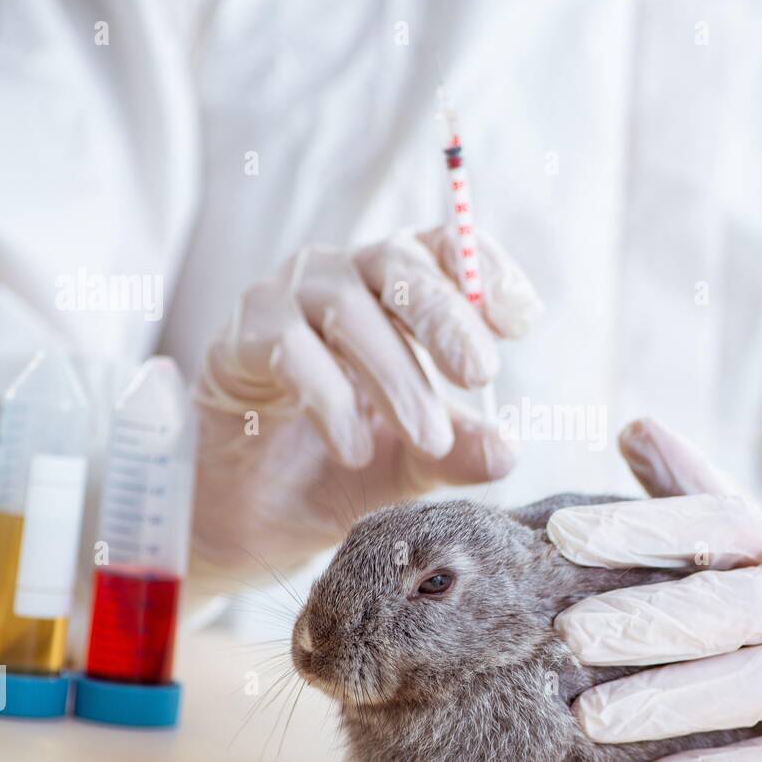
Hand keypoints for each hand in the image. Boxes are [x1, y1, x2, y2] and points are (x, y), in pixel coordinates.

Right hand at [193, 226, 541, 570]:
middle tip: (481, 373)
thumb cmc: (344, 463)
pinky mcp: (240, 338)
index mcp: (395, 290)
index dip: (485, 271)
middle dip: (445, 317)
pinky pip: (287, 347)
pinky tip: (355, 450)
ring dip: (395, 375)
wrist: (257, 513)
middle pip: (397, 264)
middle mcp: (342, 278)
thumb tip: (509, 449)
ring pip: (346, 307)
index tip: (521, 320)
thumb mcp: (417, 462)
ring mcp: (285, 300)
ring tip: (429, 440)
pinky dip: (330, 399)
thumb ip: (461, 450)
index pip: (444, 248)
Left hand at [547, 491, 761, 761]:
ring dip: (670, 701)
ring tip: (591, 716)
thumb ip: (706, 499)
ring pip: (761, 683)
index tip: (562, 534)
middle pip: (737, 604)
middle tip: (568, 634)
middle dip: (647, 619)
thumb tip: (633, 427)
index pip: (721, 520)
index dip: (642, 526)